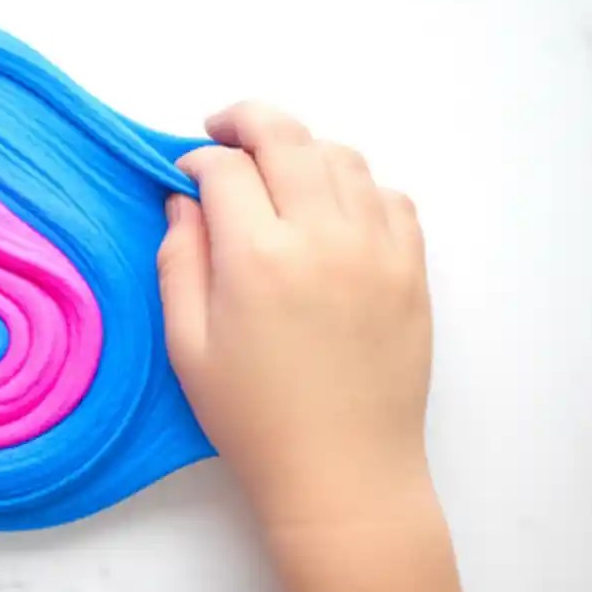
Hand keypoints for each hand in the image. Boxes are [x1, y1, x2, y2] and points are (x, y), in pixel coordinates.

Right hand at [157, 102, 460, 591]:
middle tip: (222, 129)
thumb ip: (178, 261)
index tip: (184, 175)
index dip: (197, 160)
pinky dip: (355, 185)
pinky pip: (390, 196)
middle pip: (288, 137)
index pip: (226, 168)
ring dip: (302, 149)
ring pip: (342, 157)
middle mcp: (322, 236)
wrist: (342, 472)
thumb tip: (184, 202)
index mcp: (257, 257)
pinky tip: (331, 209)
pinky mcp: (412, 269)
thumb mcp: (187, 345)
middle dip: (247, 120)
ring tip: (276, 171)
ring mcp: (377, 249)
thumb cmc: (252, 417)